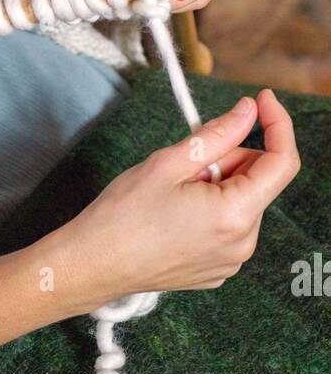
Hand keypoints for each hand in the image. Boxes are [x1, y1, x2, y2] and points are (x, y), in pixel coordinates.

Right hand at [45, 89, 298, 308]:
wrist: (91, 267)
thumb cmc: (121, 217)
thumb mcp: (169, 163)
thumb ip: (218, 134)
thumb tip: (248, 111)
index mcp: (234, 215)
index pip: (282, 161)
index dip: (276, 124)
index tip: (260, 101)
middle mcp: (242, 244)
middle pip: (258, 182)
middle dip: (230, 161)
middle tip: (185, 165)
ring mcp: (230, 262)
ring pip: (243, 203)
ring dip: (219, 187)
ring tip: (174, 196)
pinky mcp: (216, 271)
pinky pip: (229, 228)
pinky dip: (212, 212)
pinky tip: (175, 217)